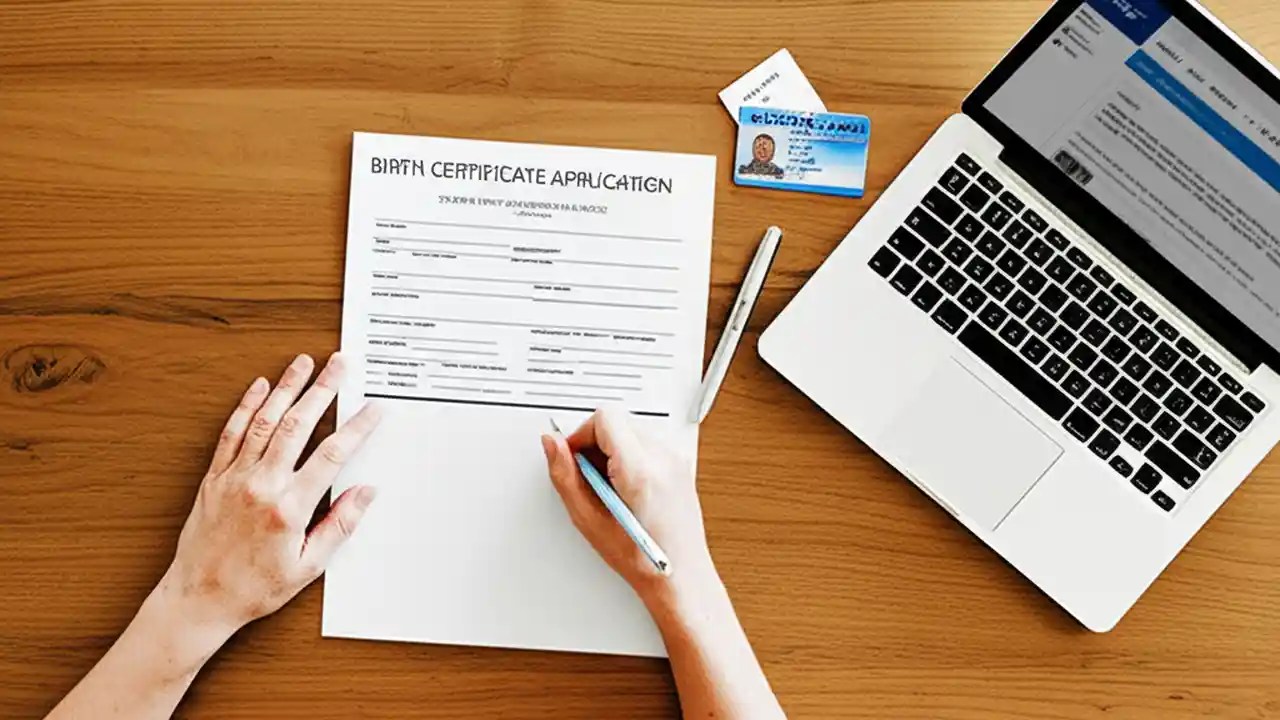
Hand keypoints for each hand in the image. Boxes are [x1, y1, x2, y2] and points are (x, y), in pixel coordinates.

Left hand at [157, 352, 381, 640]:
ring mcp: (234, 478)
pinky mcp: (214, 478)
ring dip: (286, 388)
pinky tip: (260, 387)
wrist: (198, 599)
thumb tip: (365, 494)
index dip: (356, 428)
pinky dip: (246, 406)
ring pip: (264, 421)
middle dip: (322, 389)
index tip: (373, 410)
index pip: (331, 456)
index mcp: (289, 509)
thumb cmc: (253, 588)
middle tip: (339, 364)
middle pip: (298, 425)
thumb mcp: (308, 567)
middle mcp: (261, 486)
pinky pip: (231, 433)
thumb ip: (339, 525)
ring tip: (303, 363)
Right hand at [541, 407, 714, 602]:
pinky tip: (625, 490)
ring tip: (608, 490)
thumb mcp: (589, 520)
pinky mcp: (680, 466)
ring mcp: (675, 460)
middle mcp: (662, 458)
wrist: (680, 576)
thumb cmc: (641, 559)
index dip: (580, 435)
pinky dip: (629, 459)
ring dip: (612, 452)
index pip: (604, 418)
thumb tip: (553, 445)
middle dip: (595, 444)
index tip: (573, 458)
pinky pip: (646, 445)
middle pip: (617, 422)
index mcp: (639, 469)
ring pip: (630, 431)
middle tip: (589, 480)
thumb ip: (565, 476)